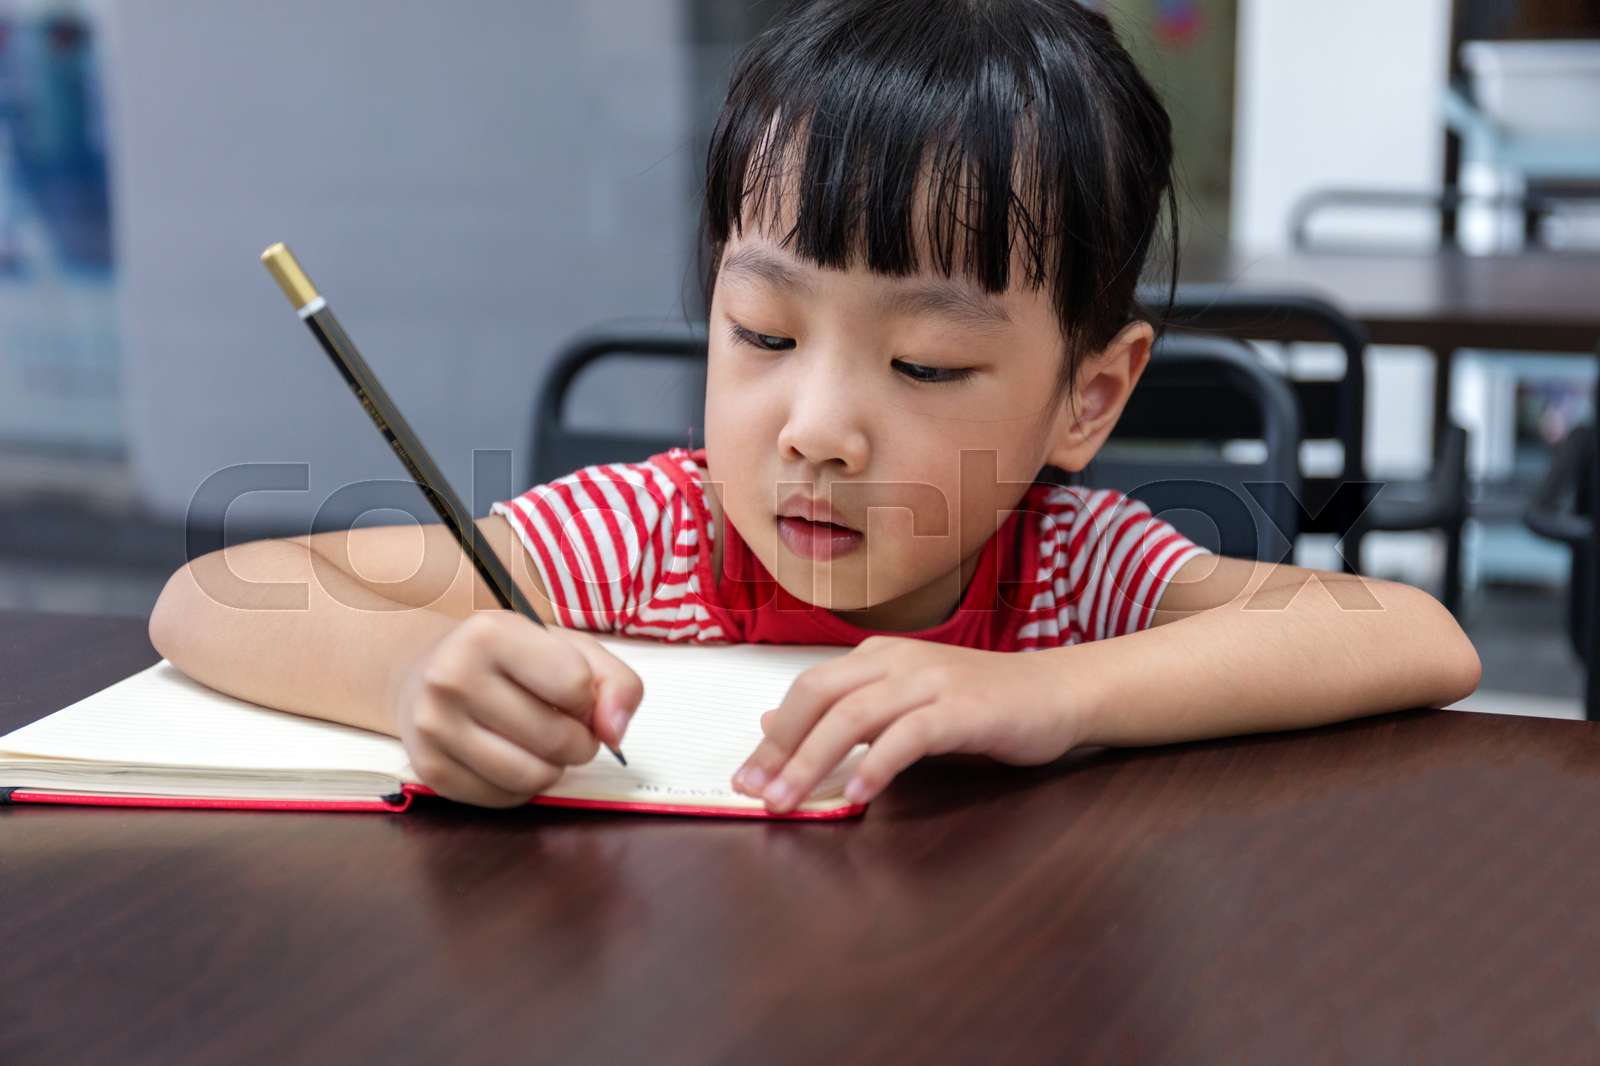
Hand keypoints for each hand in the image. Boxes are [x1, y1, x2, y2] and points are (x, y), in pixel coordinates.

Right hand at [390, 612, 642, 807]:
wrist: (424, 676)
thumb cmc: (507, 660)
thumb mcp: (565, 648)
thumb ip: (612, 681)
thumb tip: (615, 733)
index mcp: (488, 634)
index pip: (574, 684)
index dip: (588, 698)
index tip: (574, 695)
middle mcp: (452, 677)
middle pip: (556, 738)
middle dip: (580, 742)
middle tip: (569, 729)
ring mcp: (434, 727)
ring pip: (533, 776)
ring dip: (554, 768)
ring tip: (543, 746)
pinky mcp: (430, 770)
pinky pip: (505, 798)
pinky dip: (524, 787)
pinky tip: (513, 759)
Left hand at [730, 635, 1080, 812]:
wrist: (1057, 693)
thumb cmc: (979, 703)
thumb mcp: (901, 702)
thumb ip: (843, 711)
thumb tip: (773, 719)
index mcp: (879, 657)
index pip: (809, 688)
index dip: (774, 734)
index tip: (747, 776)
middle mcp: (899, 661)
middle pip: (820, 697)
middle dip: (781, 748)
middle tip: (756, 791)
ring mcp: (933, 682)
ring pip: (856, 716)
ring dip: (814, 762)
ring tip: (790, 801)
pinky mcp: (965, 710)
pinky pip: (910, 736)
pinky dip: (878, 766)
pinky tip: (859, 795)